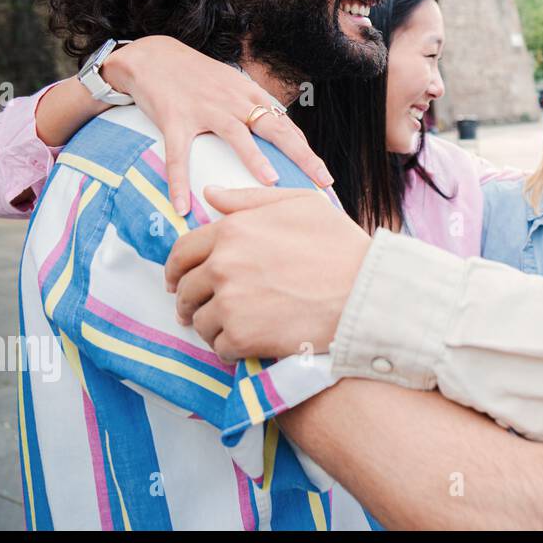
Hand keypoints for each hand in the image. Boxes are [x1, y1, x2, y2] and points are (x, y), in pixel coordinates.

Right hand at [104, 36, 332, 214]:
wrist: (154, 56)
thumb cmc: (197, 75)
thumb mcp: (232, 85)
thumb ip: (253, 107)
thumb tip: (280, 130)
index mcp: (249, 94)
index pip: (285, 124)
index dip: (305, 150)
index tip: (323, 174)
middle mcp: (233, 101)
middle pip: (275, 128)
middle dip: (301, 155)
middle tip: (321, 180)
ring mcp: (205, 109)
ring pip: (235, 136)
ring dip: (254, 159)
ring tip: (271, 184)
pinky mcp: (175, 118)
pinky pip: (178, 154)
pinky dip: (179, 181)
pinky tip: (183, 206)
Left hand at [164, 186, 370, 361]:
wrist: (366, 290)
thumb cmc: (340, 244)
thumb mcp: (301, 204)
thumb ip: (250, 198)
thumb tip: (210, 194)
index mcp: (232, 230)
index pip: (182, 252)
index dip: (176, 269)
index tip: (178, 282)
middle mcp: (223, 265)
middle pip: (186, 289)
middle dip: (190, 301)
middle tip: (200, 311)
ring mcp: (230, 303)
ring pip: (200, 321)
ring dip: (212, 326)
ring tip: (232, 328)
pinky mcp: (242, 336)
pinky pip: (219, 347)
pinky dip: (230, 348)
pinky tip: (249, 342)